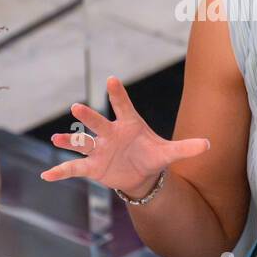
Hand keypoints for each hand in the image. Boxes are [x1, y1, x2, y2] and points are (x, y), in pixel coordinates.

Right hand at [40, 75, 209, 195]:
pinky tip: (47, 176)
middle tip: (77, 105)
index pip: (123, 105)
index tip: (112, 79)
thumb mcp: (169, 153)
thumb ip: (186, 147)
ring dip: (69, 140)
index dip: (117, 93)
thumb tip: (209, 144)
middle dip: (88, 115)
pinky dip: (60, 171)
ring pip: (82, 142)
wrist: (140, 174)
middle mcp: (109, 133)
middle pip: (97, 122)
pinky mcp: (92, 166)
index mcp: (128, 124)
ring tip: (56, 137)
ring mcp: (99, 149)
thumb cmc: (151, 156)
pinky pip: (74, 168)